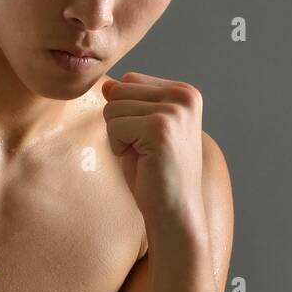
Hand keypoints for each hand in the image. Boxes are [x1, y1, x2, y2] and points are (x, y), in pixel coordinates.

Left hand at [101, 72, 206, 234]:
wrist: (174, 211)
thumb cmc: (156, 175)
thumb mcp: (141, 130)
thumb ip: (129, 103)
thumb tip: (106, 84)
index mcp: (185, 92)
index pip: (129, 80)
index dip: (127, 113)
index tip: (149, 138)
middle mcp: (184, 95)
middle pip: (118, 91)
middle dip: (121, 124)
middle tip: (145, 150)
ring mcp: (174, 110)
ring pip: (112, 108)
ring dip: (120, 138)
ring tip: (144, 156)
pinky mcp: (159, 127)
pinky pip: (113, 126)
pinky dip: (118, 148)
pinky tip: (142, 162)